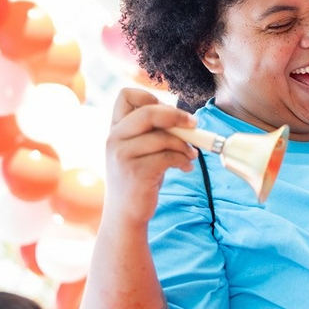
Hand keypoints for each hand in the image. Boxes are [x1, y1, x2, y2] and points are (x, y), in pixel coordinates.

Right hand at [103, 88, 197, 226]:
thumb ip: (152, 131)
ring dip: (185, 145)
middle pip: (149, 112)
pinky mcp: (136, 172)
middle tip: (194, 125)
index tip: (168, 112)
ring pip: (163, 137)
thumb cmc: (138, 178)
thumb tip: (184, 119)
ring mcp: (122, 155)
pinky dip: (183, 160)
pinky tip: (186, 167)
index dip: (151, 97)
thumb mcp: (139, 150)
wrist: (125, 214)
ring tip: (191, 155)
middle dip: (177, 116)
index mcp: (115, 128)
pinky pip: (168, 157)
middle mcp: (114, 138)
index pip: (126, 95)